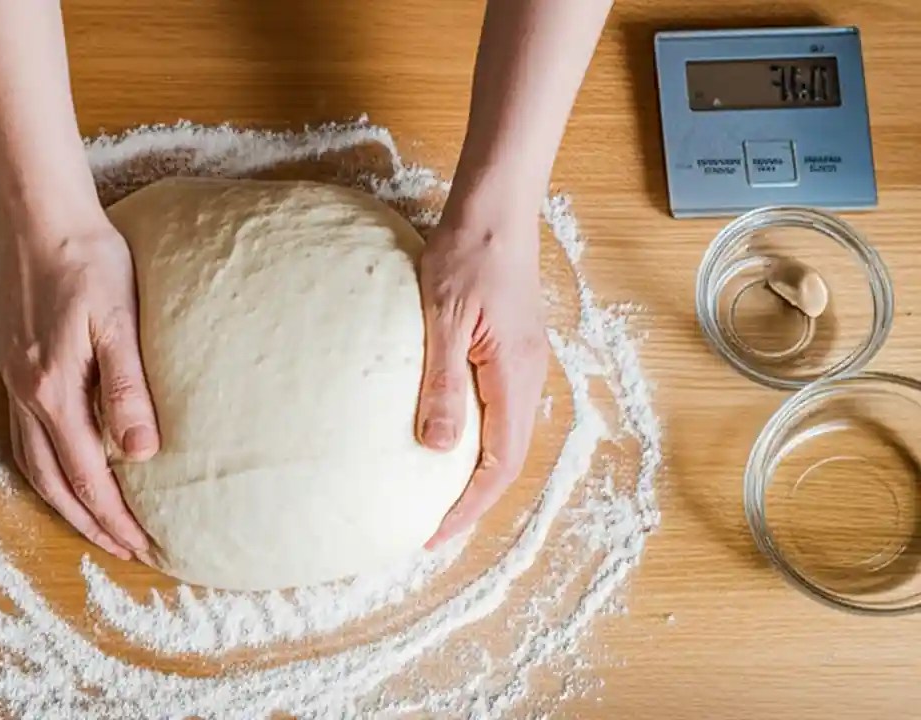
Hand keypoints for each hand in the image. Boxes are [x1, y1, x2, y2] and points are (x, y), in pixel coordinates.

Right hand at [0, 197, 158, 560]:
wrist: (39, 213)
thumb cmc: (89, 259)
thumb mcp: (118, 319)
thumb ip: (127, 386)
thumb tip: (141, 452)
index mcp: (55, 389)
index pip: (87, 476)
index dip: (115, 518)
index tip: (143, 547)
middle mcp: (27, 393)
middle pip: (53, 481)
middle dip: (88, 522)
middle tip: (123, 550)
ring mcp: (13, 378)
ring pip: (31, 461)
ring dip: (62, 499)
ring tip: (93, 521)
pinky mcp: (11, 361)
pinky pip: (22, 432)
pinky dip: (43, 464)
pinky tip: (62, 462)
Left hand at [416, 215, 548, 547]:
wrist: (494, 211)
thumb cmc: (467, 256)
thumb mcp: (445, 320)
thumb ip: (443, 384)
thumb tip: (436, 449)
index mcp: (515, 376)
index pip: (499, 465)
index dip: (468, 506)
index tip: (433, 534)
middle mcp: (529, 378)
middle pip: (508, 460)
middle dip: (472, 500)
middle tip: (431, 527)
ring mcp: (523, 365)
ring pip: (505, 437)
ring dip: (475, 472)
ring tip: (437, 495)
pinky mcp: (511, 352)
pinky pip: (499, 412)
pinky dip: (477, 440)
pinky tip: (448, 441)